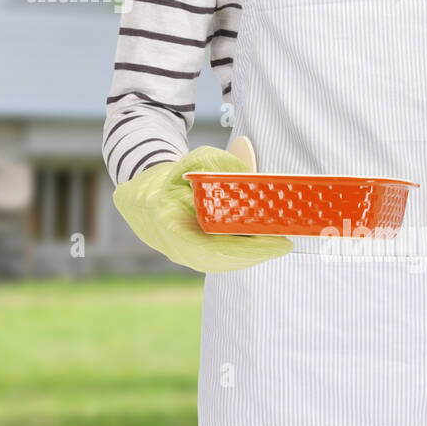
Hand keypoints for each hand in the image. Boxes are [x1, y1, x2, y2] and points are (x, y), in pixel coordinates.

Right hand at [112, 144, 291, 273]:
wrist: (141, 197)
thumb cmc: (168, 178)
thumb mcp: (190, 162)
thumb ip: (216, 165)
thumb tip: (247, 175)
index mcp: (171, 225)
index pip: (216, 246)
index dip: (249, 248)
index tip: (277, 242)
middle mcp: (177, 249)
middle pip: (225, 260)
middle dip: (257, 253)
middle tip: (285, 243)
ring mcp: (184, 257)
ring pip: (224, 263)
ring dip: (252, 255)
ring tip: (277, 244)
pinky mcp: (192, 258)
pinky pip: (221, 261)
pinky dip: (242, 254)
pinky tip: (260, 245)